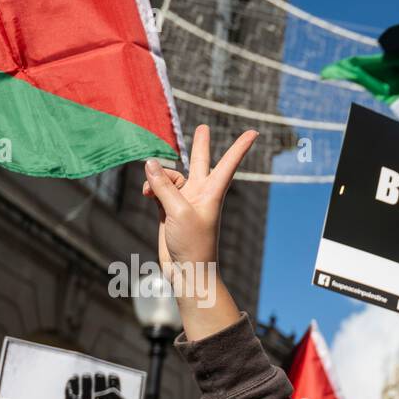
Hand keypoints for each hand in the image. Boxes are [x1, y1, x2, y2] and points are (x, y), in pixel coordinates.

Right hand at [142, 124, 255, 337]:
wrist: (187, 270)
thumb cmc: (193, 244)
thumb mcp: (178, 211)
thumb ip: (163, 185)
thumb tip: (149, 163)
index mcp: (212, 192)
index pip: (227, 164)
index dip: (239, 147)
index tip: (253, 133)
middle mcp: (199, 193)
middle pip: (199, 162)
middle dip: (199, 145)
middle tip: (203, 127)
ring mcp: (184, 200)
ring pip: (168, 176)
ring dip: (157, 177)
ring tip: (149, 190)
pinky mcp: (169, 209)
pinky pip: (158, 188)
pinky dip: (150, 187)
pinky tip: (145, 193)